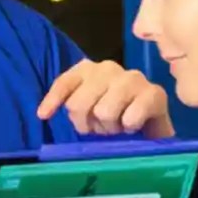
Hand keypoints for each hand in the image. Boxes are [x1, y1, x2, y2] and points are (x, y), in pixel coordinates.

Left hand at [37, 59, 174, 137]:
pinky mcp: (154, 93)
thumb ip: (72, 107)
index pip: (65, 82)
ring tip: (118, 126)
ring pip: (104, 111)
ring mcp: (132, 78)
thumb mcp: (87, 111)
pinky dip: (129, 127)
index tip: (43, 116)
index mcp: (88, 71)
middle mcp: (108, 69)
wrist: (154, 123)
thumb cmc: (113, 116)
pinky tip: (134, 126)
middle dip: (86, 123)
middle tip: (100, 129)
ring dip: (110, 127)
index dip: (53, 99)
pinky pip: (130, 117)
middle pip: (79, 103)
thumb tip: (44, 115)